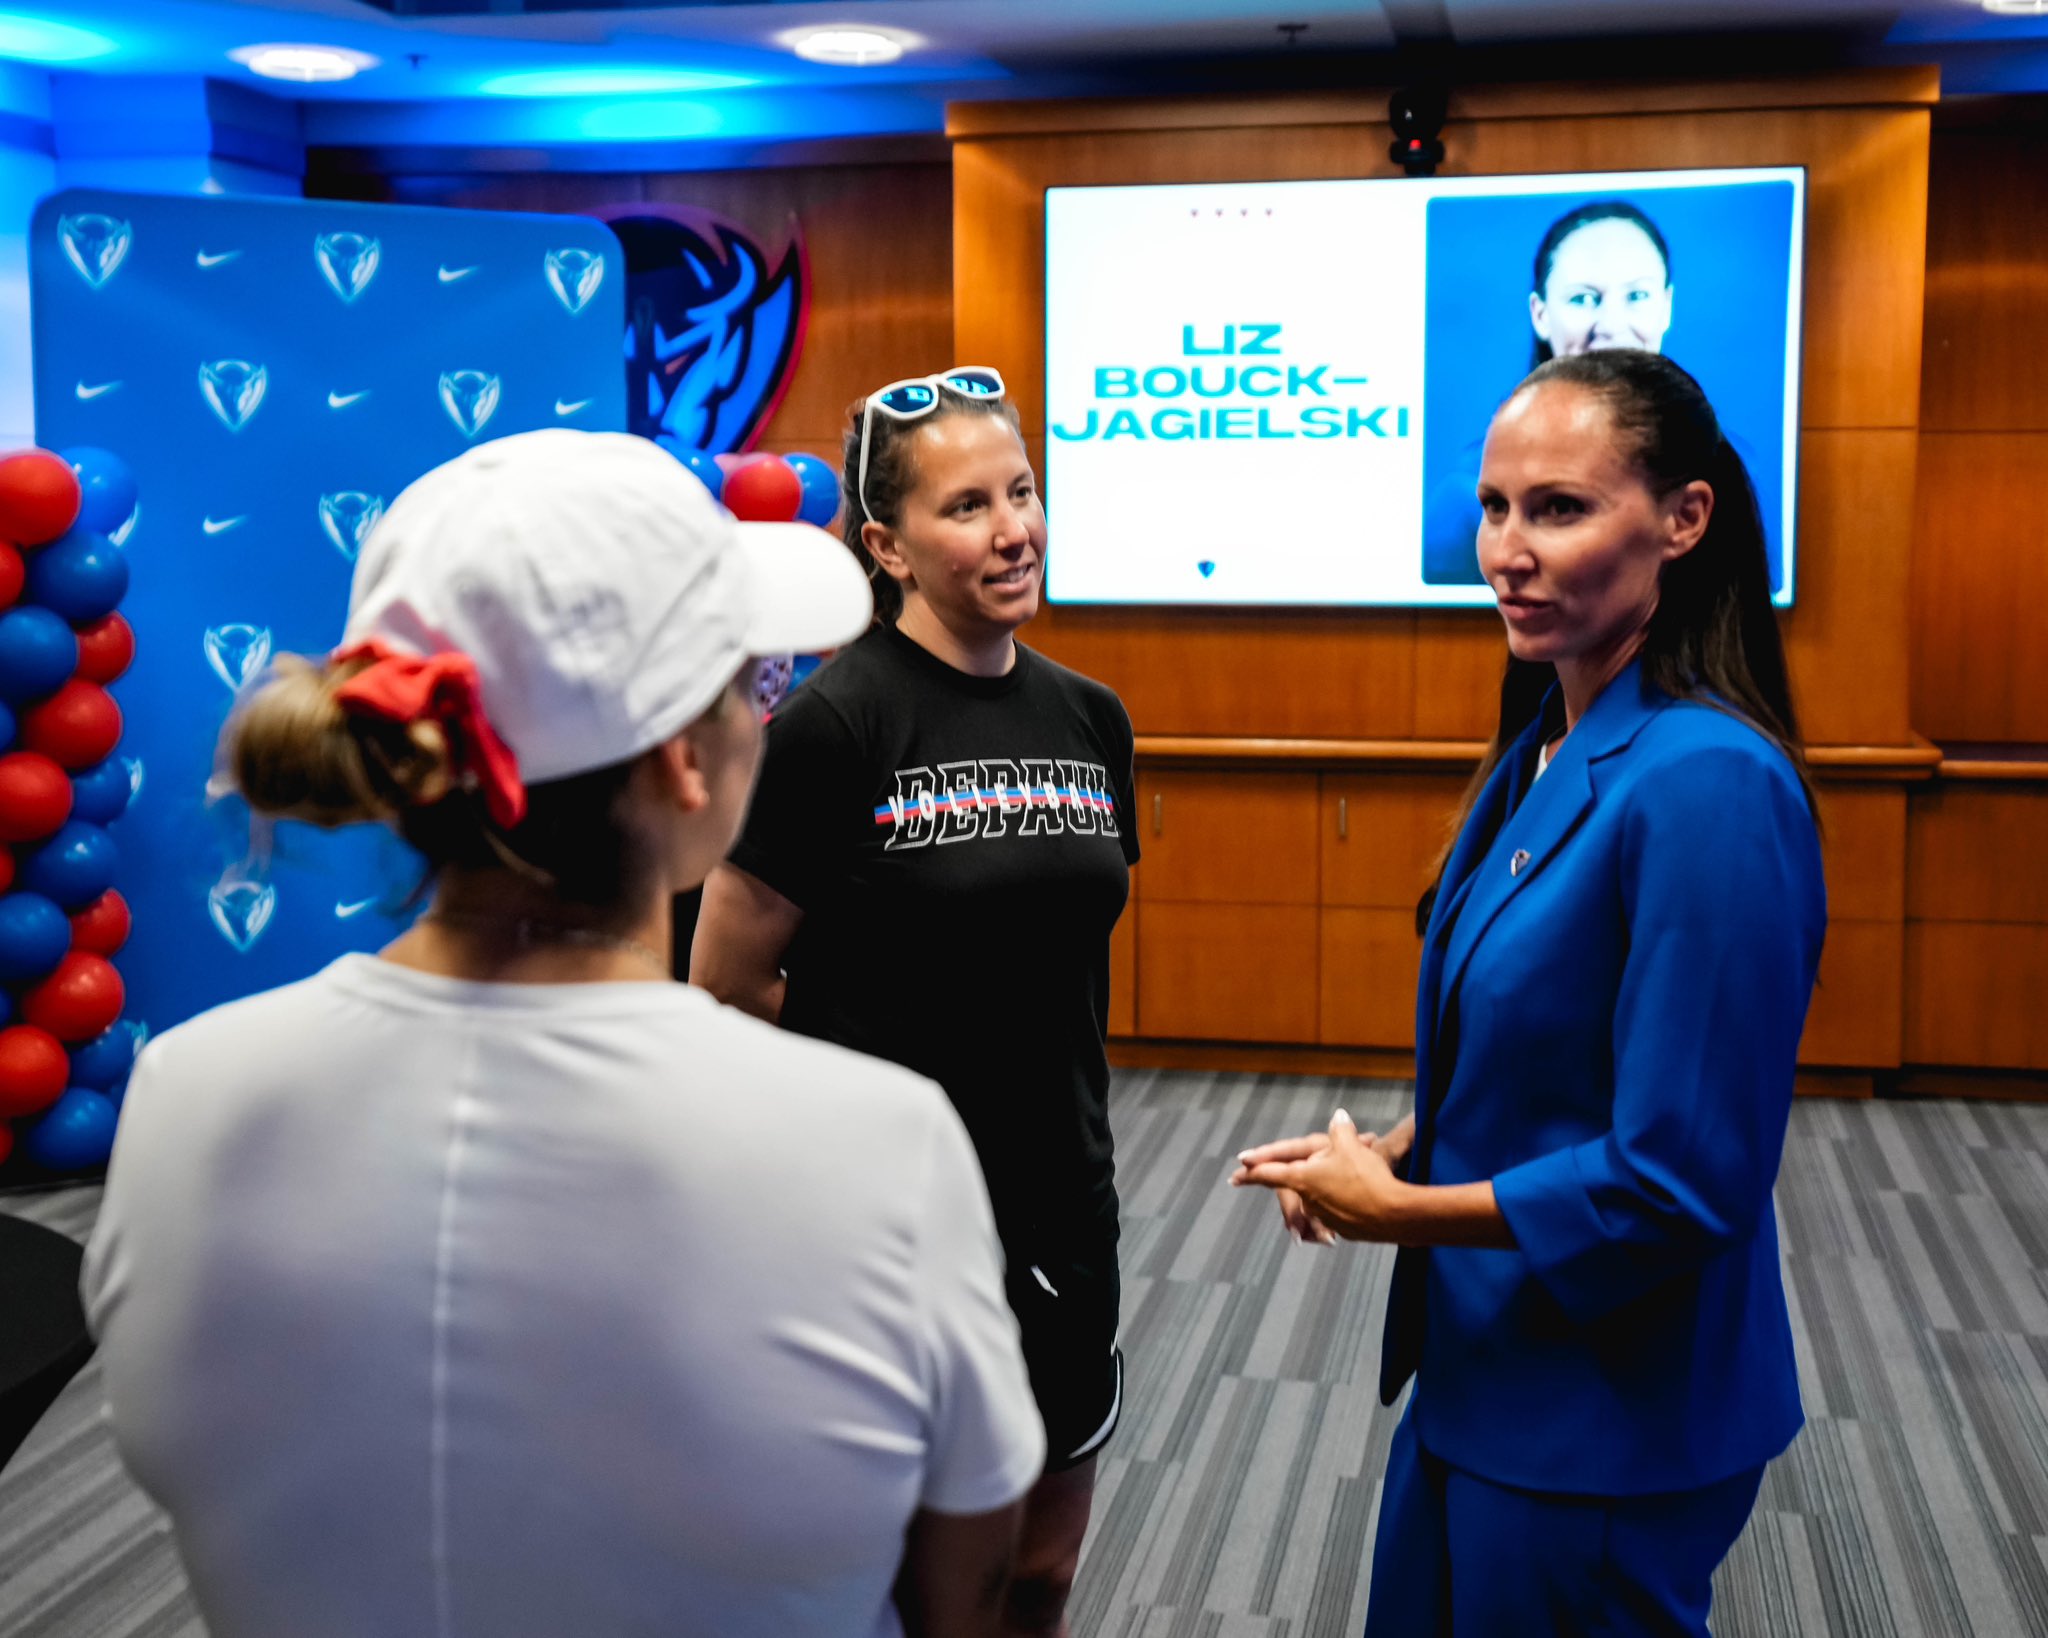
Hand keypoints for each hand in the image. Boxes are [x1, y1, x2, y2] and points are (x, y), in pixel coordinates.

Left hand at [1231, 1109, 1409, 1243]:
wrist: (1394, 1215)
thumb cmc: (1368, 1178)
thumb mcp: (1352, 1146)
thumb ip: (1340, 1130)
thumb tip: (1338, 1116)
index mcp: (1304, 1177)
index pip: (1269, 1173)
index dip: (1251, 1172)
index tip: (1235, 1174)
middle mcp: (1308, 1199)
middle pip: (1300, 1184)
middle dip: (1308, 1173)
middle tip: (1328, 1165)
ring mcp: (1324, 1216)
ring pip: (1320, 1197)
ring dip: (1331, 1186)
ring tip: (1356, 1173)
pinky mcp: (1343, 1228)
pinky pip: (1337, 1211)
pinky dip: (1345, 1202)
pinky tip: (1362, 1190)